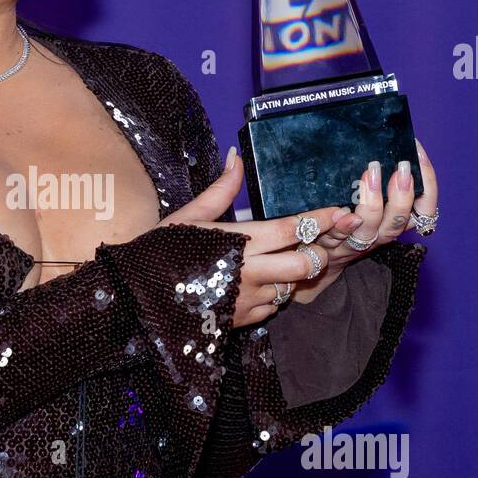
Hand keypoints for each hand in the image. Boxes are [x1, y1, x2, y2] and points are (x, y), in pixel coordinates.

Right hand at [157, 152, 354, 329]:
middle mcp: (249, 272)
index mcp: (238, 241)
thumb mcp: (187, 216)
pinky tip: (257, 283)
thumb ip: (220, 190)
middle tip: (314, 243)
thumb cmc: (158, 252)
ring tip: (283, 262)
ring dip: (295, 275)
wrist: (135, 300)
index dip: (322, 219)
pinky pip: (274, 307)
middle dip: (318, 253)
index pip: (293, 229)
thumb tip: (237, 157)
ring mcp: (247, 300)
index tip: (342, 211)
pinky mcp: (242, 320)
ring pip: (294, 287)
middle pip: (307, 264)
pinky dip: (273, 294)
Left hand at [307, 139, 438, 286]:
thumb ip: (376, 177)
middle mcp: (377, 235)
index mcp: (392, 222)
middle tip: (401, 167)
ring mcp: (352, 243)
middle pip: (397, 222)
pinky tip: (340, 211)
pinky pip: (334, 236)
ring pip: (368, 230)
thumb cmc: (342, 216)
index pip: (425, 211)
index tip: (417, 155)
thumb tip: (387, 138)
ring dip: (372, 203)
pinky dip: (339, 224)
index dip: (428, 185)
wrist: (311, 252)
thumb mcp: (364, 196)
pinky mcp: (327, 246)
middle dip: (403, 195)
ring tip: (370, 175)